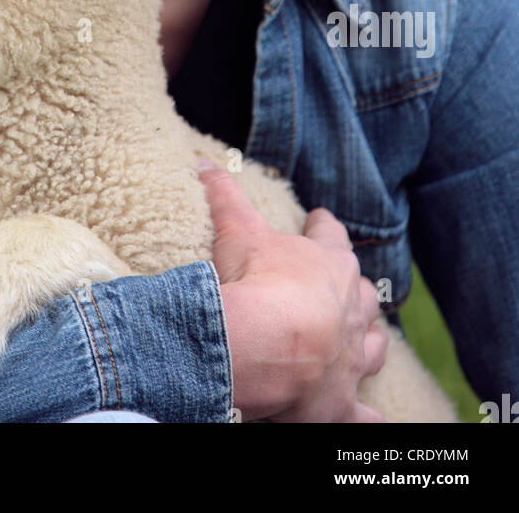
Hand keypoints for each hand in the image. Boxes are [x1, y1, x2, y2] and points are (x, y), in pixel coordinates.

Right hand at [198, 164, 387, 422]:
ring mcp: (350, 358)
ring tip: (364, 340)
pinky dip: (366, 416)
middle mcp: (351, 309)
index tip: (319, 219)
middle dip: (354, 289)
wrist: (269, 347)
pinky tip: (370, 417)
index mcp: (330, 264)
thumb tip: (205, 162)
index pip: (332, 235)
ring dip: (369, 342)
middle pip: (363, 293)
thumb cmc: (260, 282)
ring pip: (374, 346)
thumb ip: (224, 196)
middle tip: (343, 285)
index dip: (324, 226)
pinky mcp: (342, 403)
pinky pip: (364, 414)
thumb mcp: (238, 231)